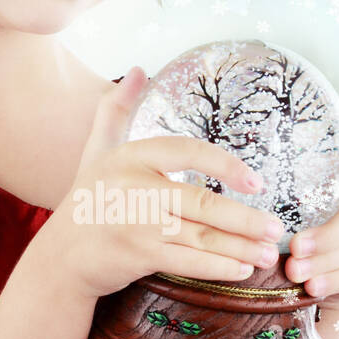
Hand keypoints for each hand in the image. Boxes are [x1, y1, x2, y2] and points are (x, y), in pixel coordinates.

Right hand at [49, 66, 287, 301]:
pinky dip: (218, 268)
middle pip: (202, 203)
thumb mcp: (97, 151)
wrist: (60, 257)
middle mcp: (133, 188)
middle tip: (277, 227)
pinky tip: (242, 269)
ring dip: (240, 247)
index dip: (226, 165)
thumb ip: (116, 109)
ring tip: (267, 253)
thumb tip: (139, 70)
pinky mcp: (137, 255)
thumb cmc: (87, 200)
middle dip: (246, 219)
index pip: (187, 151)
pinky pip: (187, 262)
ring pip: (200, 236)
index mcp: (130, 157)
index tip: (256, 182)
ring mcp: (136, 224)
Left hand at [282, 146, 338, 309]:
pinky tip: (312, 286)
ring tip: (294, 270)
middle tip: (295, 246)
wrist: (328, 260)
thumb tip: (255, 193)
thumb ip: (295, 194)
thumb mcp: (304, 203)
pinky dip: (332, 281)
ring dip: (322, 261)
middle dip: (326, 234)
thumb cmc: (311, 219)